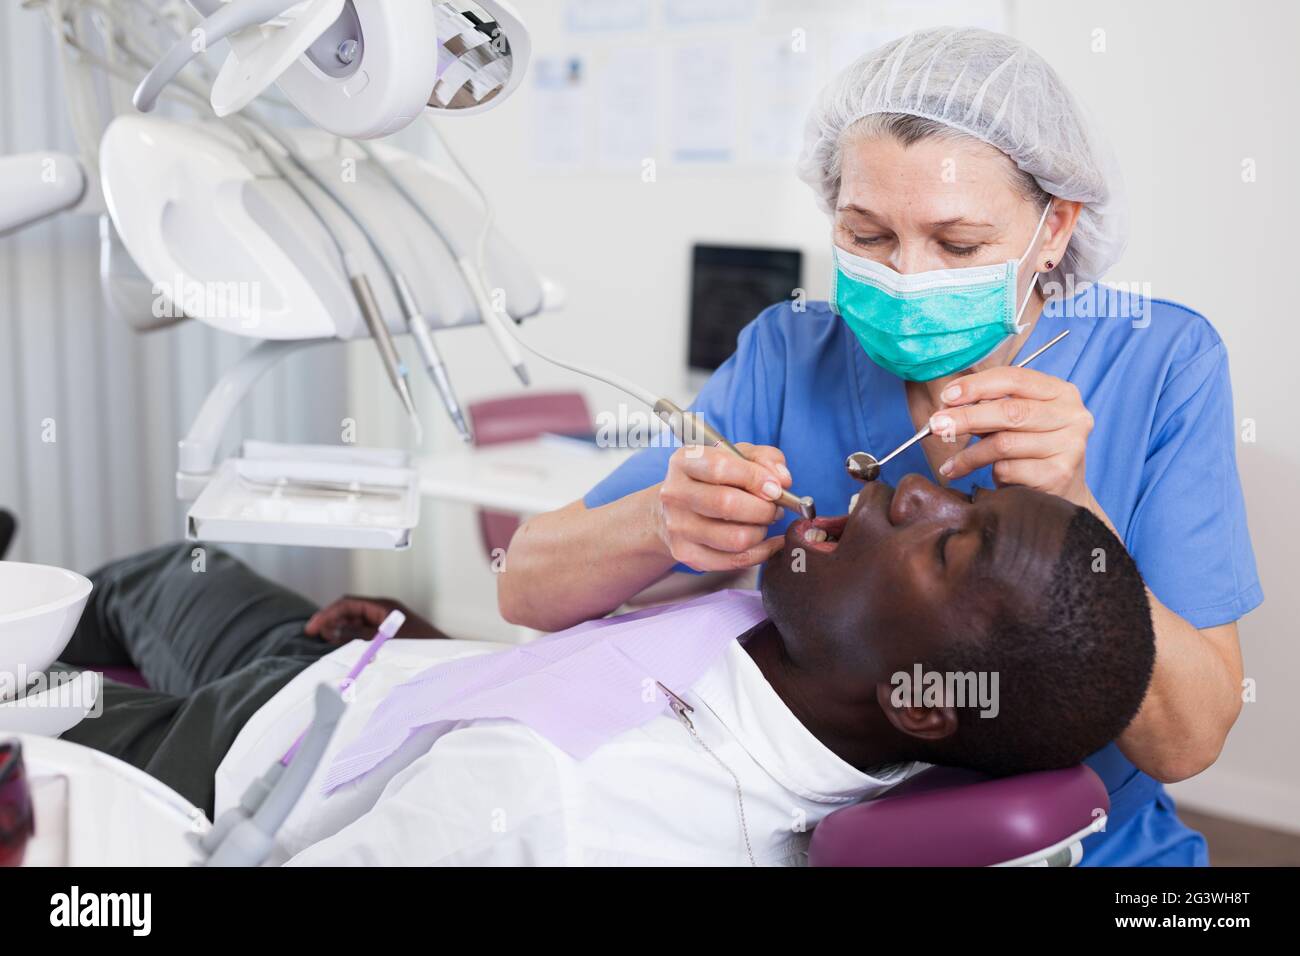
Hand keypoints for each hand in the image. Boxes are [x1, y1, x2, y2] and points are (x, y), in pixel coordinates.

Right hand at [305, 595, 446, 643]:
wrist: (445, 661)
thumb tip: (333, 633)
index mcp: (383, 607)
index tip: (313, 628)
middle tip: (317, 637)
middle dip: (331, 622)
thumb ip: (357, 636)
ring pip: (355, 623)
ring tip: (327, 644)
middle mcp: (384, 612)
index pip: (348, 604)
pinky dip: (351, 639)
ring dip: (340, 631)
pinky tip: (344, 650)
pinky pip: (364, 634)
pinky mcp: (388, 636)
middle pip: (350, 611)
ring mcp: (386, 624)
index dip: (327, 614)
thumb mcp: (383, 642)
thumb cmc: (422, 647)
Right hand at [655, 442, 791, 571]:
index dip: (755, 478)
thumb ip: (763, 458)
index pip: (720, 467)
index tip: (775, 488)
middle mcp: (675, 493)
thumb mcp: (736, 456)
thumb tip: (782, 480)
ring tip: (763, 522)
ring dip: (761, 531)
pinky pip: (734, 560)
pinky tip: (769, 542)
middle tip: (773, 508)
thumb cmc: (711, 479)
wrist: (675, 509)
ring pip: (735, 538)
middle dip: (763, 509)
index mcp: (684, 461)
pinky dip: (761, 553)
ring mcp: (678, 526)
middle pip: (727, 504)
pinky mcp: (686, 553)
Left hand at [929, 366, 1093, 503]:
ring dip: (969, 454)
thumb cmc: (1031, 451)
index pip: (1015, 378)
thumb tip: (947, 406)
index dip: (977, 385)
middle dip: (966, 418)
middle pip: (1009, 411)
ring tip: (950, 463)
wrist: (1061, 492)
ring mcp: (1070, 446)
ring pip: (1004, 443)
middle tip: (936, 426)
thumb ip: (988, 408)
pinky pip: (1009, 469)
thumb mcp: (1015, 422)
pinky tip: (979, 477)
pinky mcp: (1059, 474)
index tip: (946, 396)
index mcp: (1060, 392)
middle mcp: (1072, 416)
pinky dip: (987, 472)